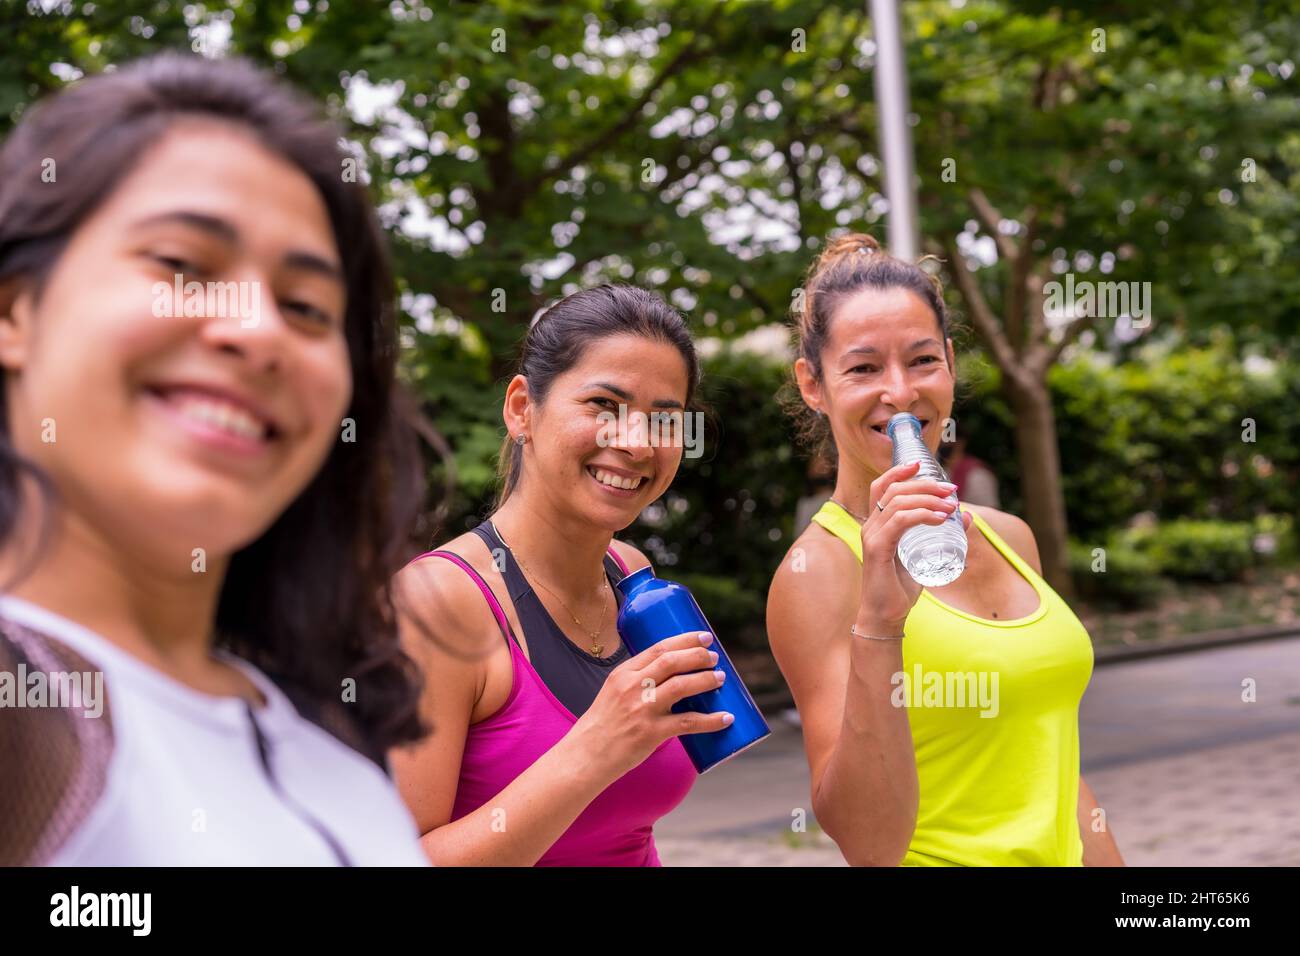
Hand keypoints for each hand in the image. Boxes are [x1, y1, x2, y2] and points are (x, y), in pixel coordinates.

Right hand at [571, 631, 732, 777]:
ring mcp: (642, 710)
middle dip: (698, 656)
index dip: (685, 640)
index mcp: (623, 674)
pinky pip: (687, 723)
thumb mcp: (614, 692)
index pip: (658, 648)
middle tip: (714, 657)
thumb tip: (676, 676)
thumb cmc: (604, 724)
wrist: (586, 755)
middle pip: (671, 662)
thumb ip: (639, 682)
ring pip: (681, 686)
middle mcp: (632, 687)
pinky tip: (726, 718)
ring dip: (705, 680)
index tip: (704, 637)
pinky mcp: (651, 733)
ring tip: (720, 678)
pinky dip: (711, 720)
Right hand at [856, 460, 972, 634]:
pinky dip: (922, 515)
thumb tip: (968, 515)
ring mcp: (871, 536)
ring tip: (952, 506)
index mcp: (877, 524)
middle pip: (894, 489)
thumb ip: (943, 536)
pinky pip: (899, 521)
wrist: (886, 616)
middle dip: (925, 484)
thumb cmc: (901, 588)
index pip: (881, 486)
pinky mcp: (876, 548)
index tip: (922, 465)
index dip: (899, 471)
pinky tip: (940, 518)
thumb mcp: (926, 557)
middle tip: (952, 490)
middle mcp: (871, 525)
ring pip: (898, 502)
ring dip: (928, 499)